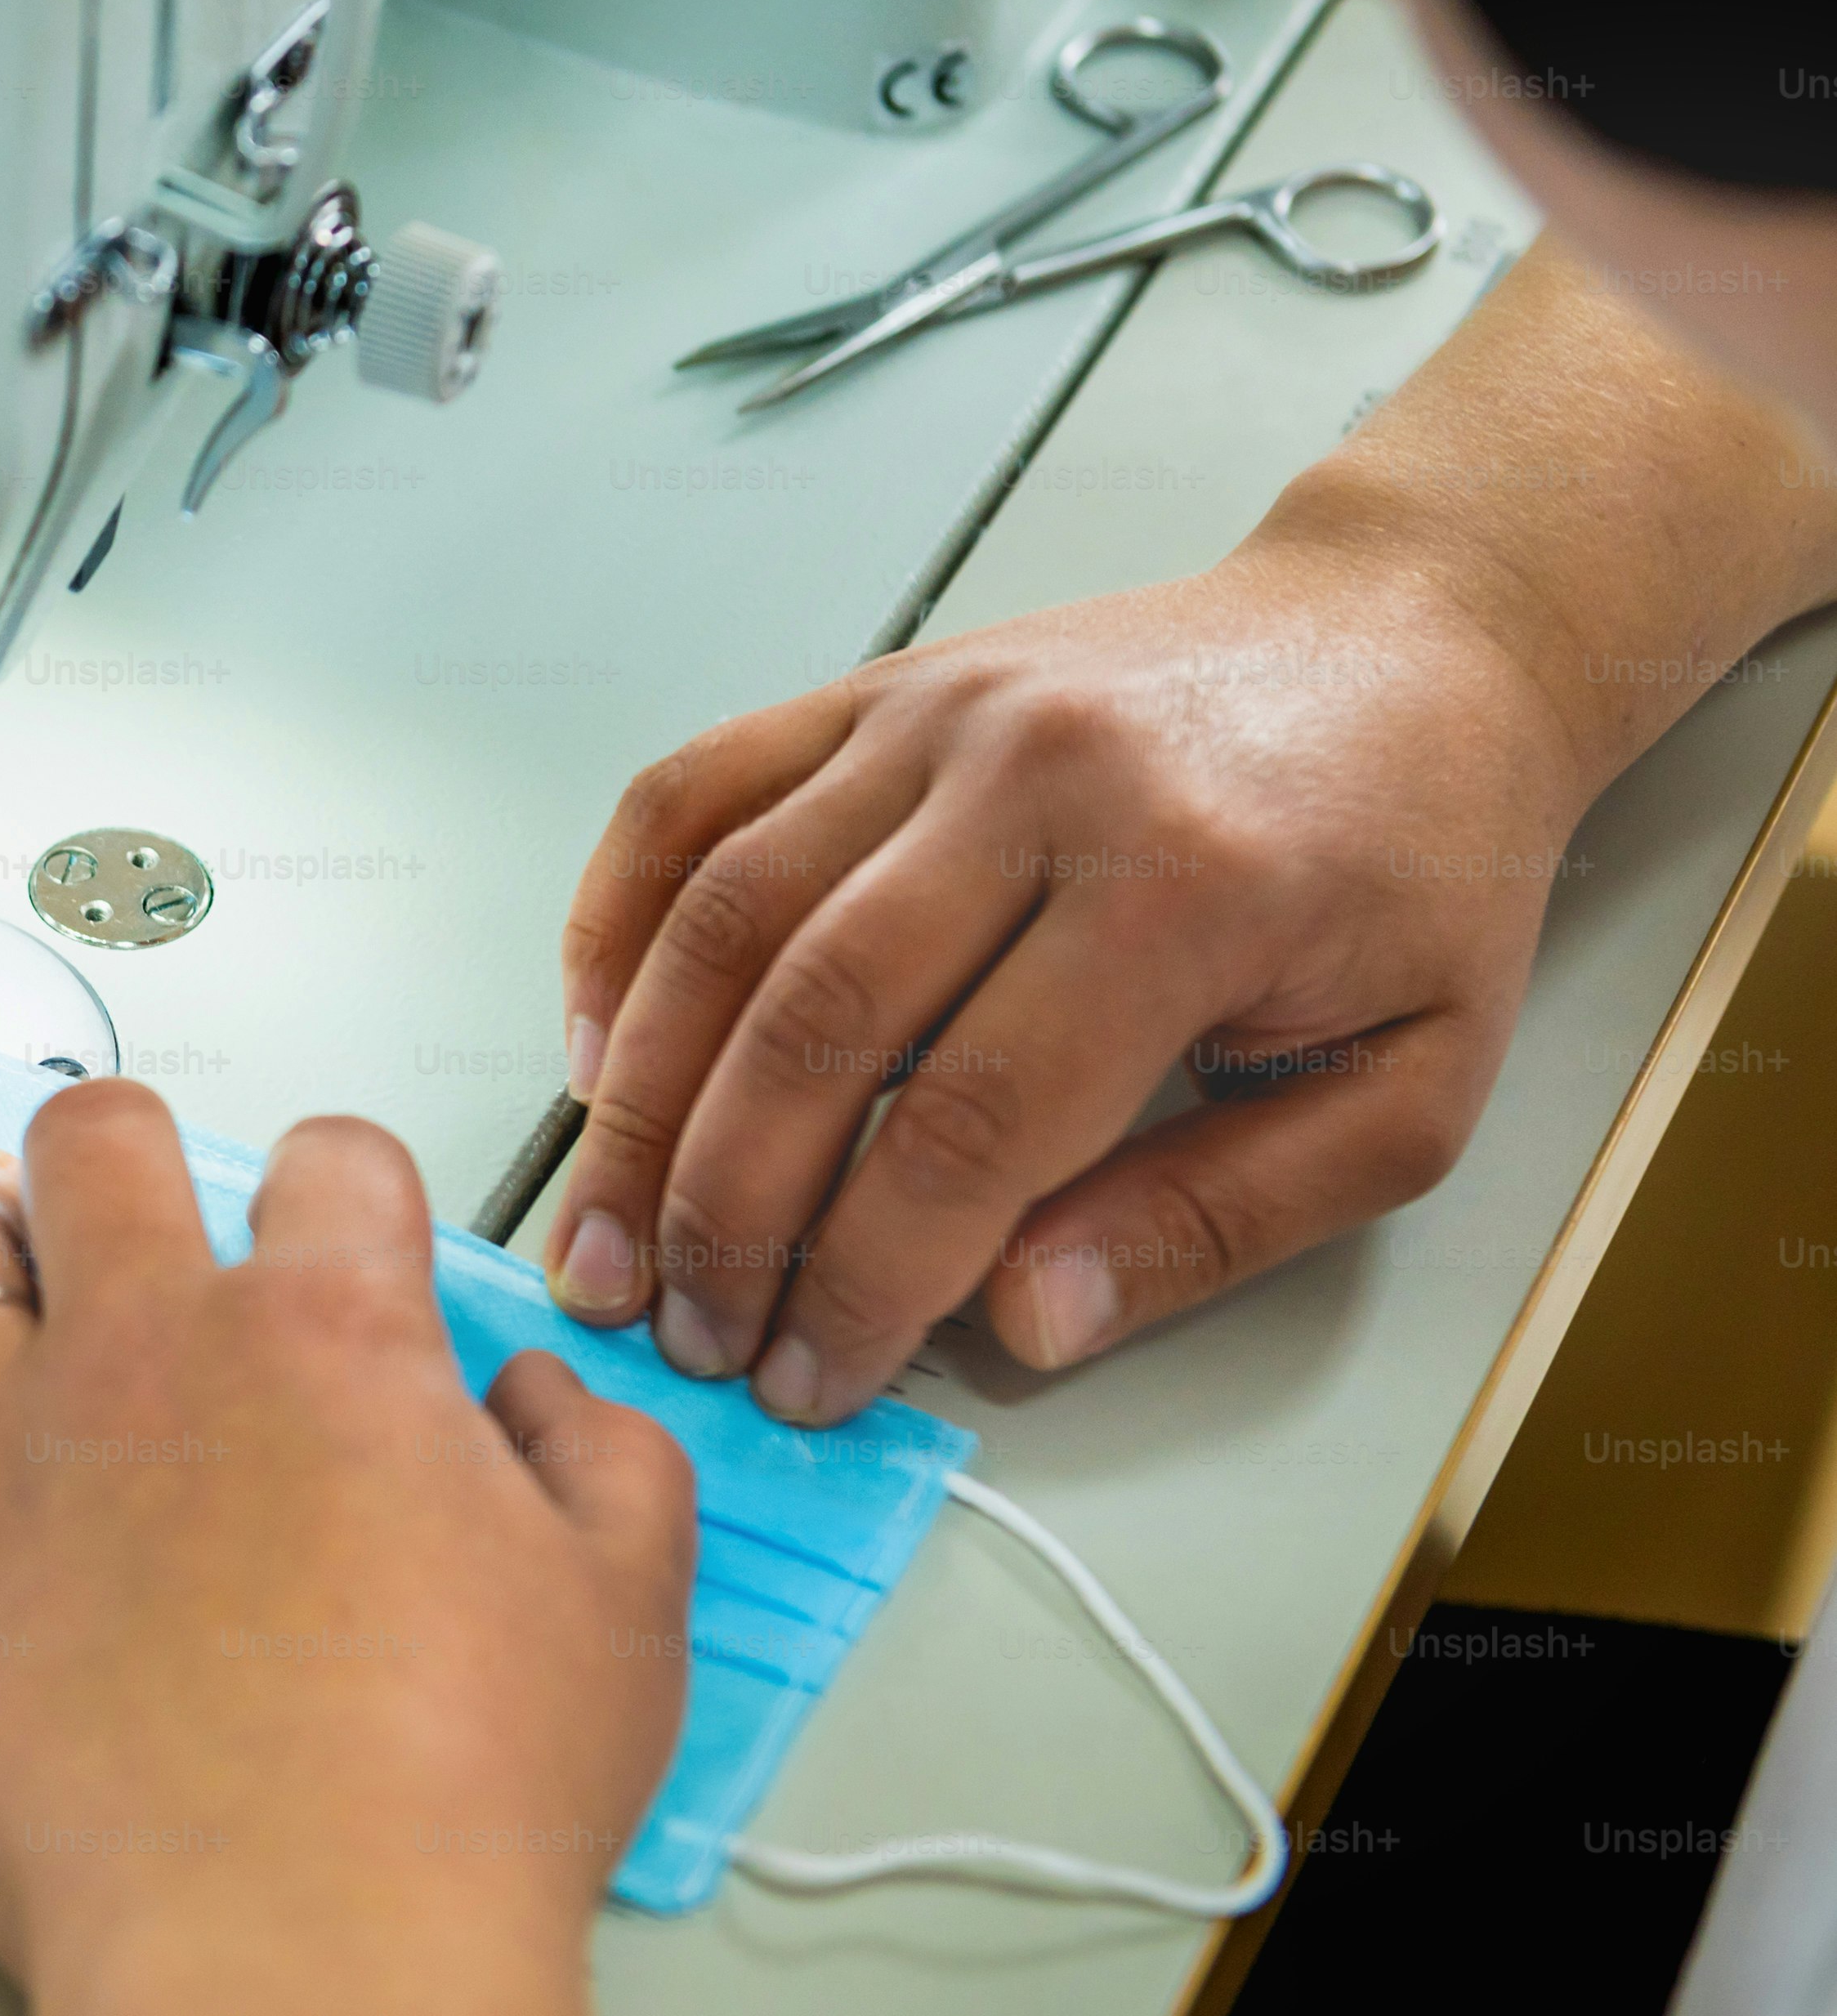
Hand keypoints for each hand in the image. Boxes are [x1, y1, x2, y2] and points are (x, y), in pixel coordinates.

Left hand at [0, 1082, 688, 2015]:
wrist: (300, 1957)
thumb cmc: (469, 1799)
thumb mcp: (622, 1606)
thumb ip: (599, 1460)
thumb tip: (535, 1397)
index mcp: (329, 1338)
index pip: (330, 1167)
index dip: (342, 1184)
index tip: (339, 1224)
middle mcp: (147, 1358)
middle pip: (96, 1156)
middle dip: (112, 1147)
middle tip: (115, 1180)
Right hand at [544, 236, 1836, 1430]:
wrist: (1416, 635)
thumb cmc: (1416, 869)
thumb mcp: (1408, 1086)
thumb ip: (1222, 1218)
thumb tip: (1022, 1322)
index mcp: (1189, 888)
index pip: (969, 1124)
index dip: (867, 1277)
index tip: (815, 1380)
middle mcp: (1037, 779)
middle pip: (815, 1024)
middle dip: (726, 1213)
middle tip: (689, 1337)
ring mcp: (934, 717)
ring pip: (724, 919)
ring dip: (641, 1100)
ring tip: (605, 1237)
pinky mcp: (872, 689)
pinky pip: (689, 797)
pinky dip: (613, 927)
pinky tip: (598, 1056)